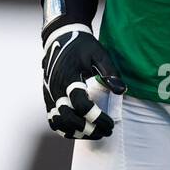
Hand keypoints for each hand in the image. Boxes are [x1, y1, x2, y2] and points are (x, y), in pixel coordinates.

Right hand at [42, 23, 125, 138]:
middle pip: (69, 118)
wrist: (59, 36)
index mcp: (69, 76)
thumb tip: (121, 91)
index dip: (97, 118)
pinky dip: (65, 129)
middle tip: (106, 131)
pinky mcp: (47, 97)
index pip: (82, 105)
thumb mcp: (99, 54)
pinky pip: (53, 119)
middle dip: (88, 130)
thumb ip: (110, 73)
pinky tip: (80, 131)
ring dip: (77, 132)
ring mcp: (49, 94)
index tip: (111, 123)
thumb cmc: (82, 45)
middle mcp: (55, 87)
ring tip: (95, 134)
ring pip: (59, 122)